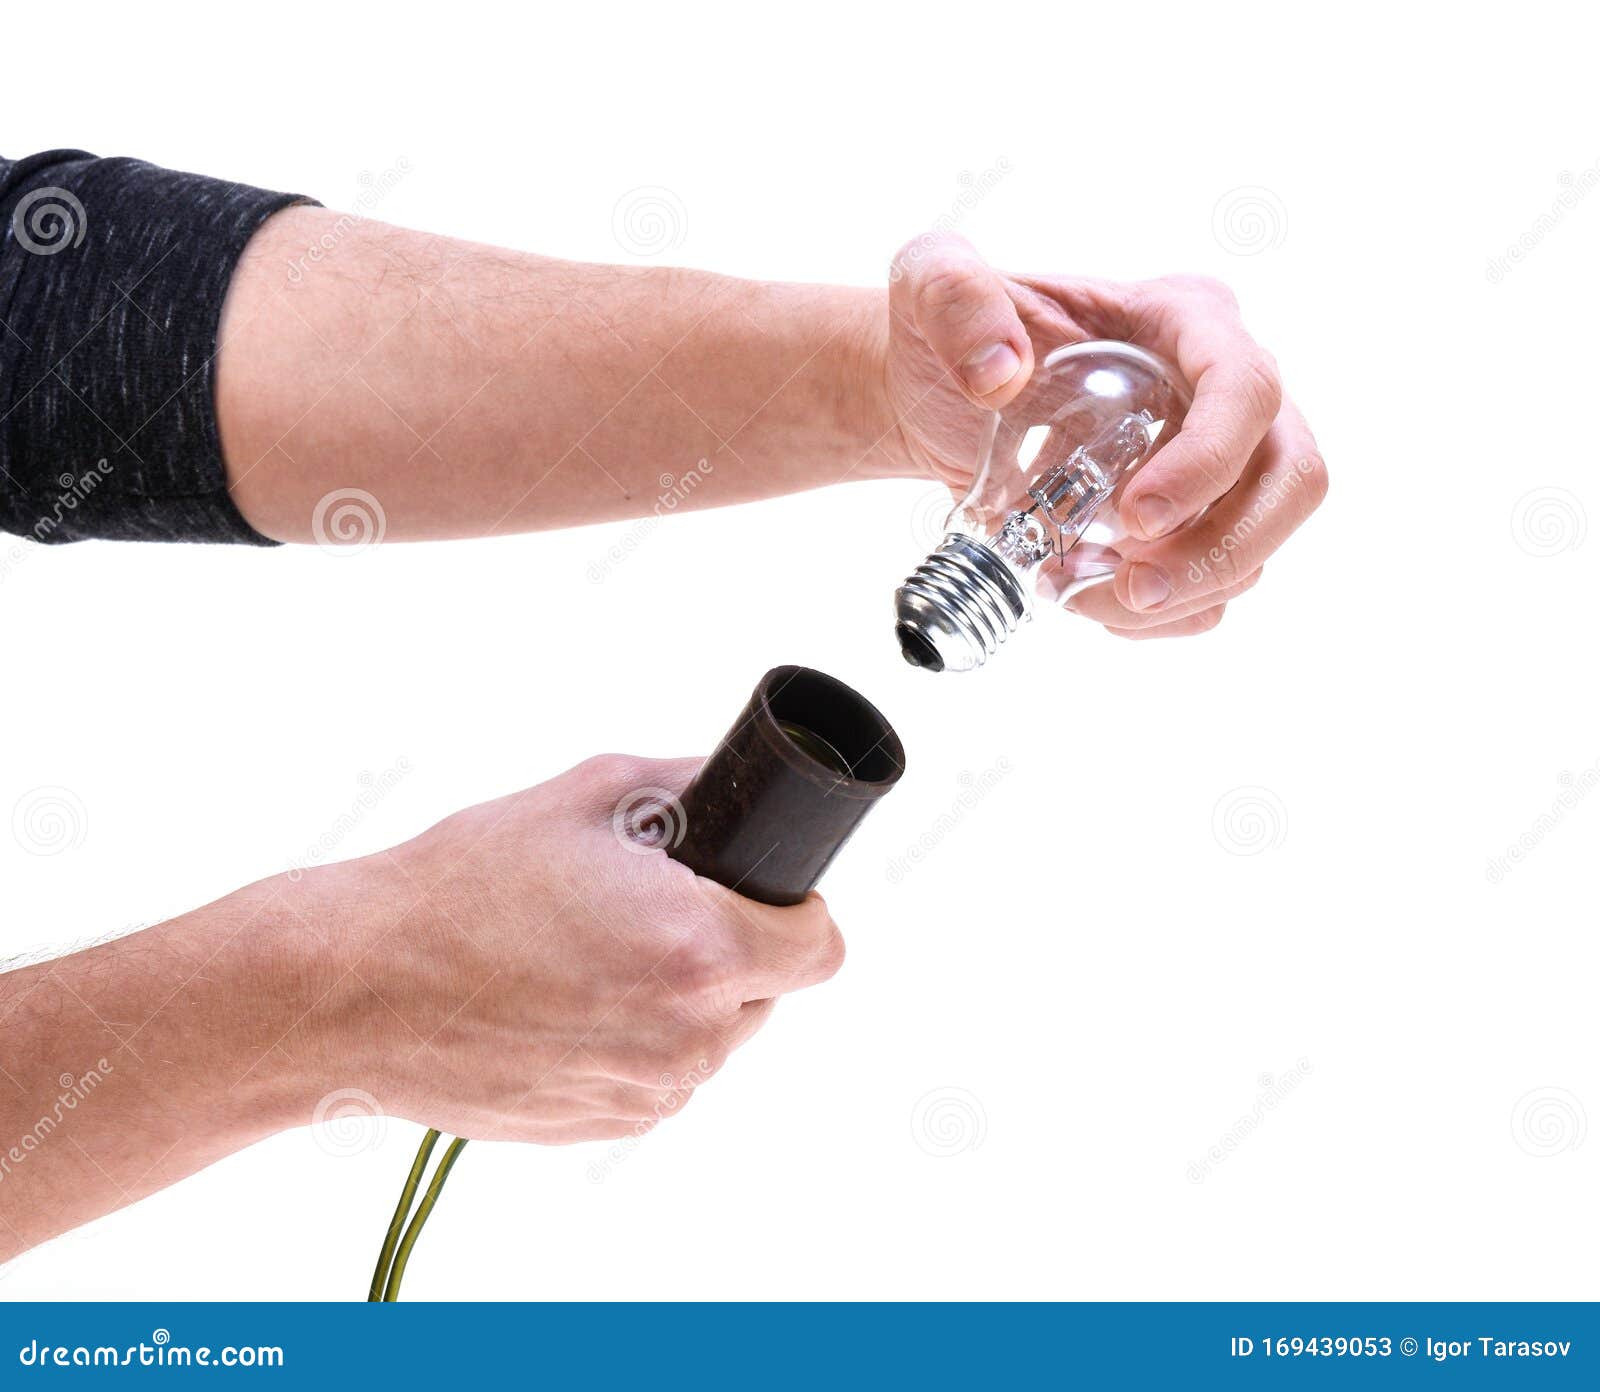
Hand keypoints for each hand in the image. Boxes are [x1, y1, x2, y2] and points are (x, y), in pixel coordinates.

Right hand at [299, 754, 844, 1142]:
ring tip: (601, 950)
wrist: (356, 989)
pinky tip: (574, 998)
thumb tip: (737, 788)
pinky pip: (661, 1075)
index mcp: (697, 952)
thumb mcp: (586, 797)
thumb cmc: (457, 890)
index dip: (798, 910)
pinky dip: (640, 1038)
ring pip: (716, 1037)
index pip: (820, 945)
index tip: (763, 893)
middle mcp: (685, 1037)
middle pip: (769, 991)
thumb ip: (686, 786)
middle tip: (659, 908)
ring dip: (687, 996)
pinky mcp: (605, 1125)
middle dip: (735, 946)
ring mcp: (646, 1092)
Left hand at [883, 233, 1326, 638]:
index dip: (1208, 460)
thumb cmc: (950, 335)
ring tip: (1081, 592)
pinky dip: (1165, 615)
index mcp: (1182, 319)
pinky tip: (1095, 601)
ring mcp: (1216, 462)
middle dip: (1223, 547)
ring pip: (1257, 543)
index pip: (1247, 387)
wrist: (936, 397)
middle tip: (1134, 586)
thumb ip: (952, 295)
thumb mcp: (931, 282)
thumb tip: (1000, 376)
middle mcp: (1219, 389)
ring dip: (1183, 591)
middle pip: (1291, 476)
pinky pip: (1216, 585)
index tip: (1134, 516)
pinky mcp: (1191, 520)